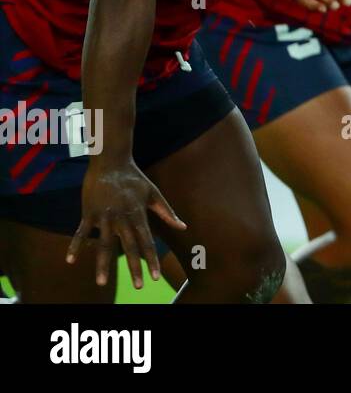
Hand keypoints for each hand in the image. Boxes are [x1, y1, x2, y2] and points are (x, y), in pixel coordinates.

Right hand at [68, 160, 185, 288]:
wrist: (111, 160)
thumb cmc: (134, 178)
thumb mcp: (154, 193)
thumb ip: (167, 212)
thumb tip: (183, 227)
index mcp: (138, 214)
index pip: (147, 241)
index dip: (152, 260)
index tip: (156, 276)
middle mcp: (122, 218)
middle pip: (129, 247)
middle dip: (135, 268)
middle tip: (139, 286)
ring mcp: (104, 216)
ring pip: (104, 244)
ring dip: (103, 264)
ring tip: (102, 282)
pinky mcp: (88, 212)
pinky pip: (81, 232)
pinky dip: (76, 246)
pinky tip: (71, 261)